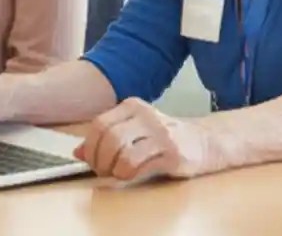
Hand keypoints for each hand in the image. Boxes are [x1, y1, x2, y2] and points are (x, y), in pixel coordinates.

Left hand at [75, 98, 214, 181]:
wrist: (204, 142)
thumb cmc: (163, 138)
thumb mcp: (134, 131)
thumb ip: (107, 138)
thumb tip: (78, 152)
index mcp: (133, 106)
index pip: (99, 124)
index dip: (90, 147)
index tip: (92, 161)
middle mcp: (146, 115)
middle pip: (108, 138)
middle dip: (99, 160)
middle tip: (103, 171)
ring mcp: (160, 132)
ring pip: (121, 151)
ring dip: (113, 169)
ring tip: (118, 173)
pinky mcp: (171, 151)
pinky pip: (138, 164)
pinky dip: (128, 173)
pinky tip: (132, 174)